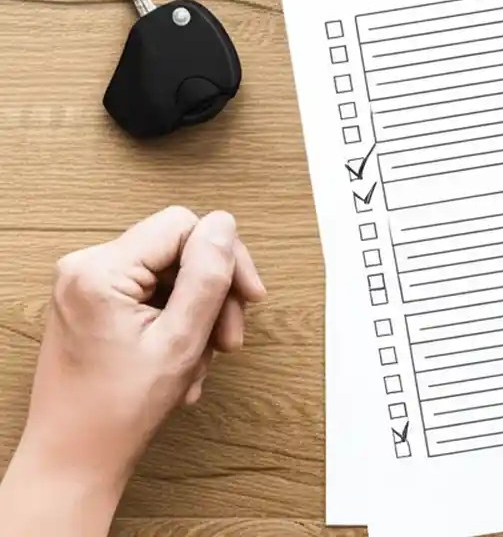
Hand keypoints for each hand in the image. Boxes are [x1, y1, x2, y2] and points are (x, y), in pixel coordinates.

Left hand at [0, 207, 265, 536]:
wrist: (74, 455)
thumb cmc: (116, 410)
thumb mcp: (180, 340)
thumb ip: (206, 276)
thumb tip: (224, 224)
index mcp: (100, 270)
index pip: (183, 226)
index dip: (226, 257)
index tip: (250, 297)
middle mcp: (84, 267)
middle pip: (177, 250)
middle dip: (213, 293)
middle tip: (229, 339)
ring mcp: (84, 285)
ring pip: (169, 275)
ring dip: (197, 314)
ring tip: (203, 358)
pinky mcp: (90, 301)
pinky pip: (150, 294)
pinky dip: (175, 322)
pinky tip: (183, 359)